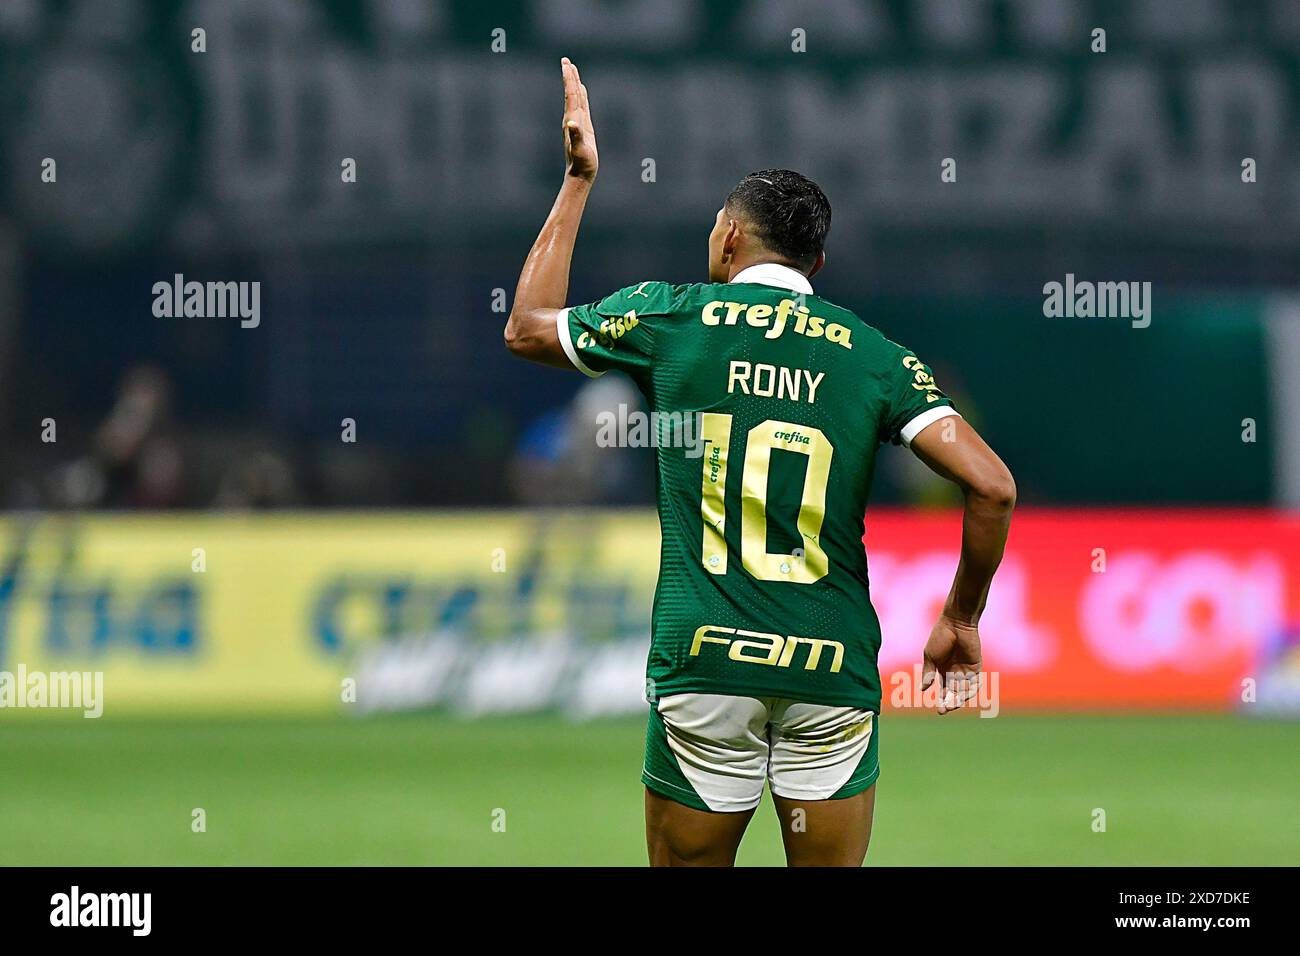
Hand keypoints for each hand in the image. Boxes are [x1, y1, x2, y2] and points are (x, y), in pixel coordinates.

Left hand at [561, 57, 597, 181]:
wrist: (580, 175)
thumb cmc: (581, 164)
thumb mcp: (580, 150)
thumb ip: (576, 136)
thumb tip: (572, 123)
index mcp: (572, 120)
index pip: (570, 95)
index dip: (569, 79)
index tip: (566, 64)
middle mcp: (572, 119)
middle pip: (571, 93)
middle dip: (569, 76)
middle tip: (566, 60)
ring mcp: (577, 122)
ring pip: (576, 98)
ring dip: (574, 83)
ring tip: (572, 70)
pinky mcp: (583, 127)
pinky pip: (582, 106)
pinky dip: (581, 96)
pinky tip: (581, 90)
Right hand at [920, 614, 983, 714]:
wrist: (955, 624)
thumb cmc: (940, 637)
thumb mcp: (930, 656)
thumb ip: (928, 673)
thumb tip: (922, 690)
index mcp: (943, 671)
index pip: (944, 690)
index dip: (942, 700)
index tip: (938, 710)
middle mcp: (955, 673)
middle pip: (954, 693)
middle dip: (949, 702)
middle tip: (944, 710)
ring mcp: (966, 670)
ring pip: (964, 691)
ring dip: (959, 699)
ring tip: (952, 705)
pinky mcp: (976, 667)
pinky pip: (974, 683)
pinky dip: (970, 691)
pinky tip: (963, 696)